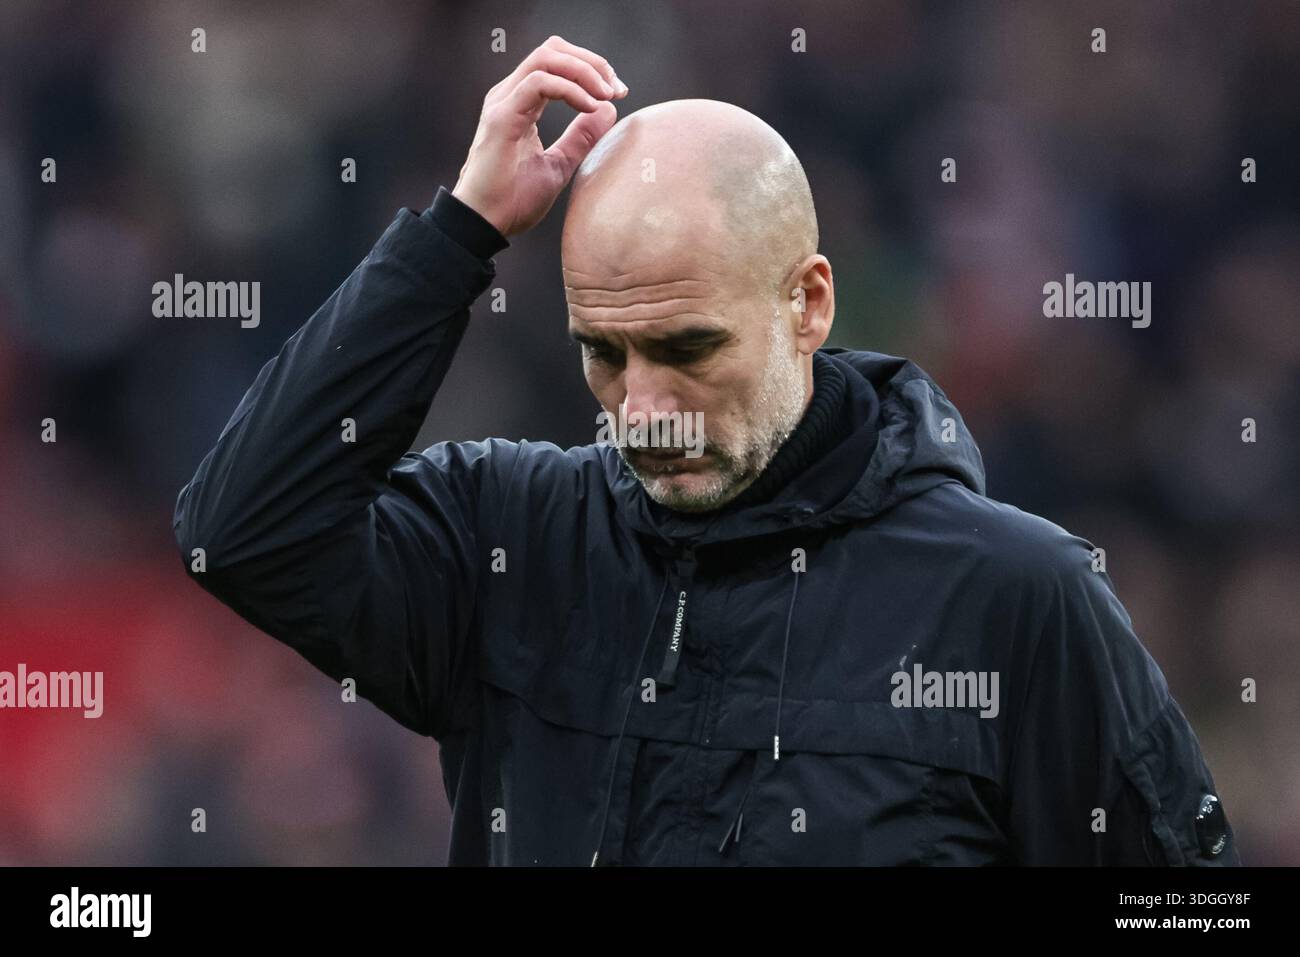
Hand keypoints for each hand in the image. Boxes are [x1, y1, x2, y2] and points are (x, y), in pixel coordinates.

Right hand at [452, 35, 627, 237]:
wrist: (485, 224)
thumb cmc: (513, 199)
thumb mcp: (559, 164)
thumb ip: (580, 137)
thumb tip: (608, 111)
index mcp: (520, 102)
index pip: (556, 61)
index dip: (591, 69)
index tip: (618, 94)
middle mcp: (509, 94)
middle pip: (553, 50)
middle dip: (591, 62)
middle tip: (616, 89)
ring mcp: (503, 102)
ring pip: (546, 58)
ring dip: (583, 71)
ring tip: (605, 95)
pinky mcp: (501, 116)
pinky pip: (539, 84)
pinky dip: (570, 90)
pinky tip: (589, 107)